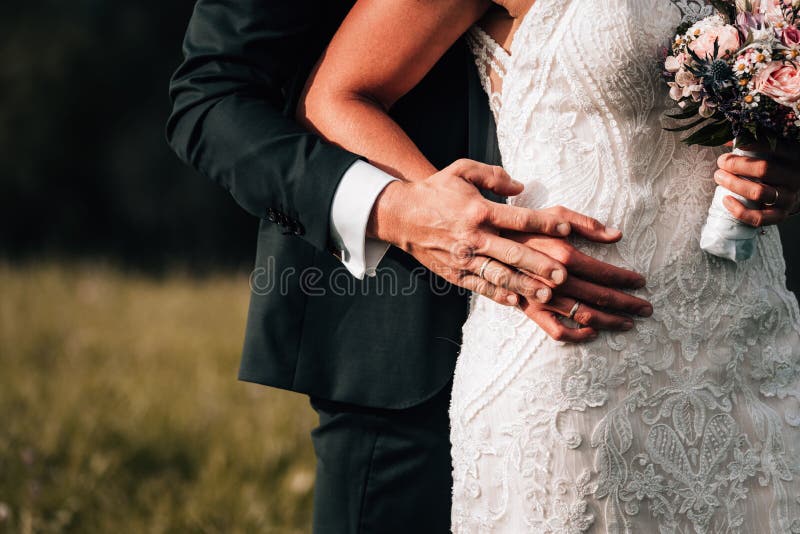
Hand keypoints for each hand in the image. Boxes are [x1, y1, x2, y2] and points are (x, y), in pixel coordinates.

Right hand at [368, 159, 630, 309]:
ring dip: (524, 286)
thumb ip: (493, 176)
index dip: (545, 224)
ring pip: (499, 275)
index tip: (568, 229)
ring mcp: (463, 258)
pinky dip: (498, 295)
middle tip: (564, 274)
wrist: (400, 214)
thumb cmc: (436, 190)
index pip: (519, 218)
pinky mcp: (454, 273)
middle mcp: (473, 237)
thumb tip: (521, 187)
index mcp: (479, 211)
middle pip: (513, 253)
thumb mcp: (462, 170)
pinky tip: (517, 302)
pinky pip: (480, 287)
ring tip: (546, 295)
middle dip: (539, 265)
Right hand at [508, 225, 651, 342]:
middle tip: (646, 308)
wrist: (487, 243)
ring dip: (610, 321)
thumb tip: (617, 235)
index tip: (642, 282)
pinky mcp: (530, 310)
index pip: (605, 272)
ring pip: (585, 316)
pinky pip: (557, 331)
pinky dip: (578, 335)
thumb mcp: (554, 214)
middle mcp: (556, 279)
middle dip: (627, 304)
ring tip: (629, 323)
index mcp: (564, 255)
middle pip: (600, 296)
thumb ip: (586, 224)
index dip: (626, 279)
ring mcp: (543, 298)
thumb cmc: (524, 225)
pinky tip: (593, 332)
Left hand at [714, 144, 799, 226]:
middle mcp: (795, 178)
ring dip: (734, 184)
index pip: (778, 147)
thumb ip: (754, 144)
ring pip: (759, 192)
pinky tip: (726, 200)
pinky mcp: (780, 215)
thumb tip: (729, 138)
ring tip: (719, 176)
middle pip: (764, 169)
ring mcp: (788, 198)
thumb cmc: (775, 169)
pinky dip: (739, 210)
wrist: (790, 194)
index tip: (737, 143)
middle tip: (722, 161)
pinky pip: (758, 217)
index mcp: (796, 158)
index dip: (755, 144)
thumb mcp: (772, 154)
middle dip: (737, 165)